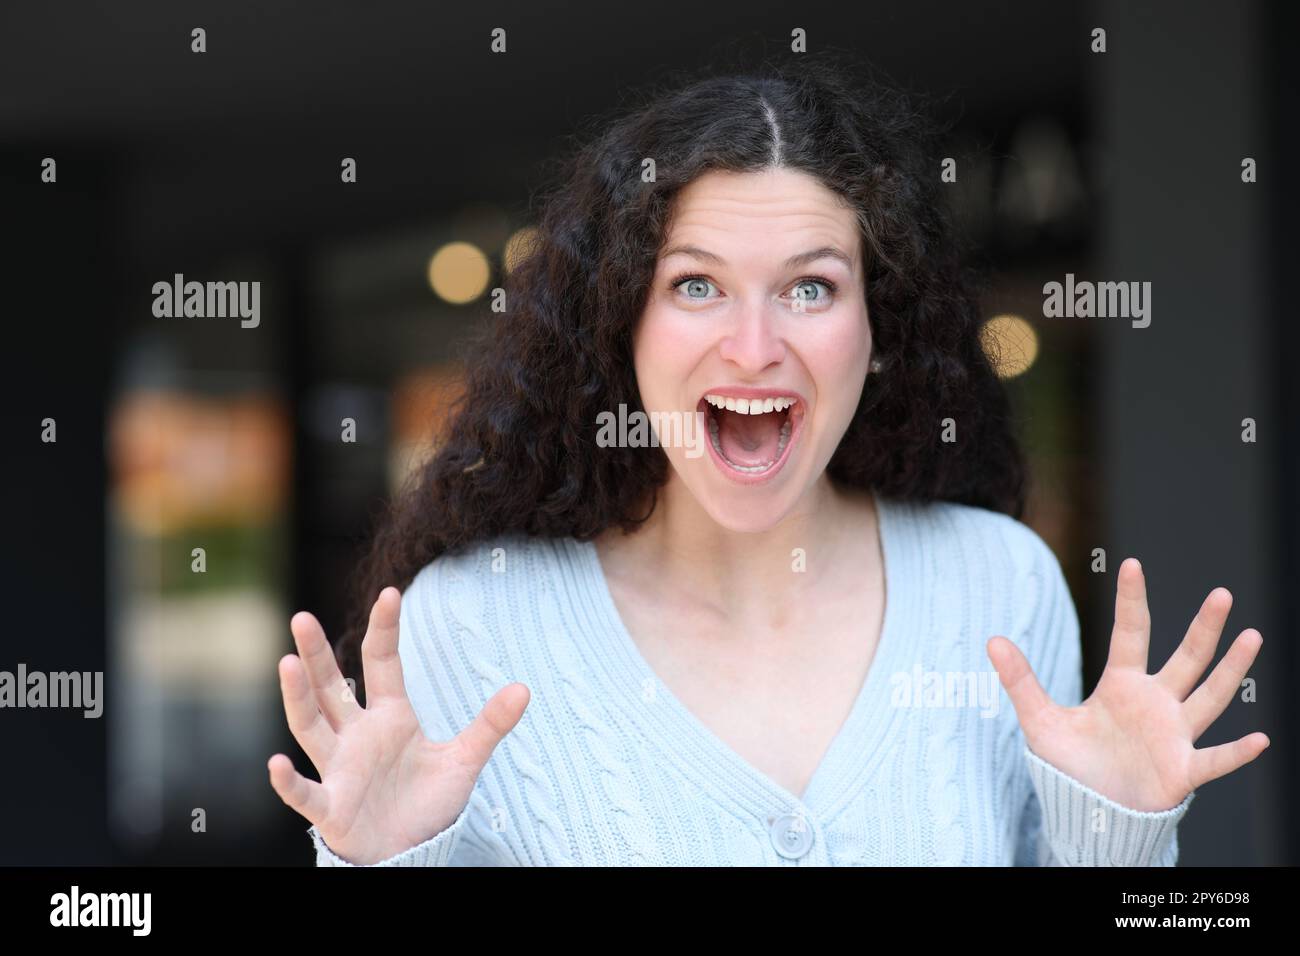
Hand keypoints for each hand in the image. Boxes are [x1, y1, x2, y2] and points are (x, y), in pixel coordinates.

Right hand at [268, 586, 529, 863]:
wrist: (410, 850)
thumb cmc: (427, 802)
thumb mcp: (463, 761)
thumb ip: (489, 725)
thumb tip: (524, 688)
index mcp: (389, 717)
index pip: (382, 663)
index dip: (385, 630)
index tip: (389, 593)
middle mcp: (356, 736)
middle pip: (331, 687)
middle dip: (316, 654)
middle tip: (302, 618)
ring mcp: (340, 769)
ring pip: (311, 727)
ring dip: (297, 698)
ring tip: (287, 664)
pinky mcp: (332, 807)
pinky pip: (305, 793)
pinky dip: (289, 781)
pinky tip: (276, 763)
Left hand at [987, 557, 1268, 811]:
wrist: (1090, 809)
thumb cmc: (1071, 763)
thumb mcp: (1040, 720)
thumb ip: (1020, 681)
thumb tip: (991, 639)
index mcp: (1122, 685)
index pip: (1130, 634)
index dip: (1131, 600)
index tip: (1132, 564)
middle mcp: (1155, 702)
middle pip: (1186, 658)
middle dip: (1204, 627)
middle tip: (1222, 594)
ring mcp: (1173, 734)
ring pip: (1210, 696)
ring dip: (1231, 669)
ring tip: (1252, 636)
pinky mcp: (1182, 769)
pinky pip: (1214, 759)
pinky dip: (1236, 752)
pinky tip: (1261, 739)